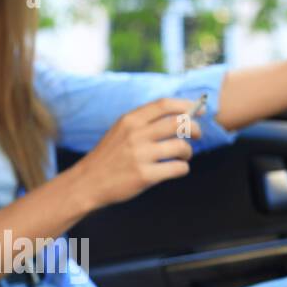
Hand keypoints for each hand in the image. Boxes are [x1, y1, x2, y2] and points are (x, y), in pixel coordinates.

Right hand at [70, 97, 203, 210]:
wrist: (88, 182)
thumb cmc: (109, 156)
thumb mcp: (120, 130)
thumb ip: (144, 122)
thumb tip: (179, 115)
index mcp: (130, 120)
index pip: (164, 104)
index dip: (186, 105)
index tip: (198, 110)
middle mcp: (136, 134)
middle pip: (178, 123)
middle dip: (195, 129)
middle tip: (197, 135)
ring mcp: (140, 155)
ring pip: (181, 147)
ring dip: (188, 152)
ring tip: (183, 156)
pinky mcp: (144, 176)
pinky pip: (177, 168)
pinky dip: (182, 168)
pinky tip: (176, 169)